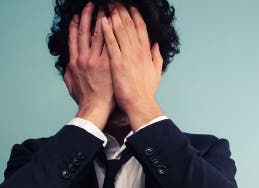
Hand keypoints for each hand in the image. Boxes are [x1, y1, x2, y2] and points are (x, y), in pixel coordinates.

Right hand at [64, 2, 115, 130]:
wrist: (95, 109)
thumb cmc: (84, 99)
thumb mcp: (71, 84)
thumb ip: (69, 72)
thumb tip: (68, 63)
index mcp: (74, 62)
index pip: (74, 38)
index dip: (75, 25)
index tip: (78, 15)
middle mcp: (83, 59)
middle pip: (85, 32)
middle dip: (88, 16)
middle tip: (92, 5)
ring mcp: (96, 61)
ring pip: (99, 34)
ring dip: (102, 20)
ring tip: (106, 9)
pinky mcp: (108, 64)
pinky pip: (111, 44)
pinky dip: (112, 32)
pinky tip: (116, 23)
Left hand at [101, 4, 163, 130]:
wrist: (139, 105)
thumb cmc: (146, 92)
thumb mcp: (156, 72)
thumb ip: (156, 57)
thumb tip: (156, 46)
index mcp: (146, 52)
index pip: (141, 28)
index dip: (135, 16)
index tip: (130, 7)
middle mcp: (137, 51)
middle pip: (129, 25)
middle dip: (122, 11)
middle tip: (115, 2)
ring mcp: (127, 56)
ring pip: (120, 30)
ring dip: (113, 16)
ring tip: (108, 6)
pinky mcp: (117, 63)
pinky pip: (111, 43)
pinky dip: (106, 30)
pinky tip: (102, 21)